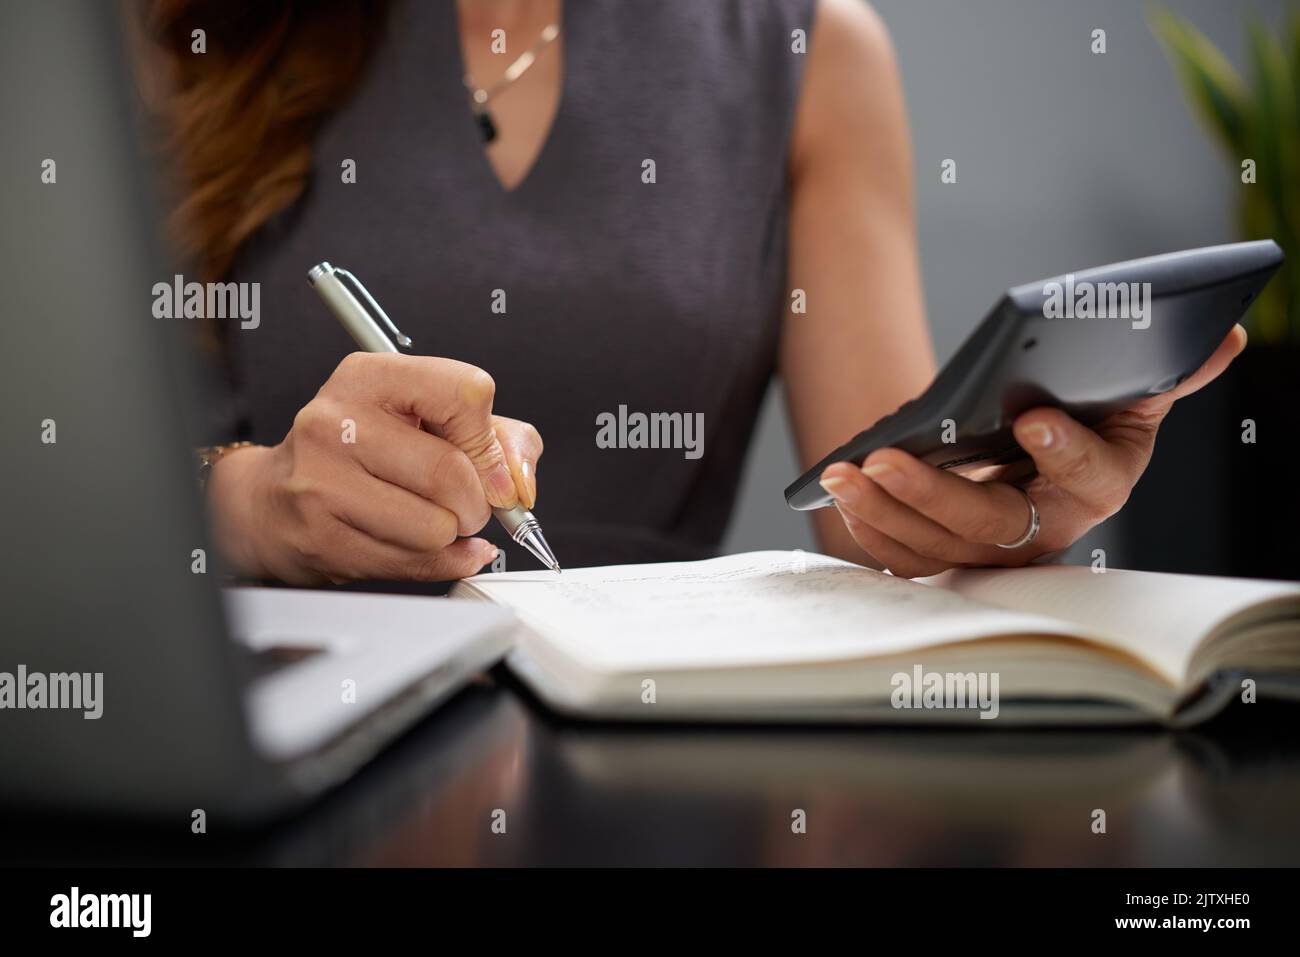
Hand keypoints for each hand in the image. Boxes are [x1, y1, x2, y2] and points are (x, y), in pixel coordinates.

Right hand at [206, 352, 543, 584]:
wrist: (272, 500)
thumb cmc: (360, 454)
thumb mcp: (426, 419)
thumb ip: (496, 437)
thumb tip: (520, 482)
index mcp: (370, 377)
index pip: (466, 393)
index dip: (491, 441)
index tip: (491, 466)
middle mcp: (337, 421)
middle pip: (451, 472)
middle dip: (477, 502)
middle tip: (465, 504)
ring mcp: (322, 481)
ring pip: (435, 527)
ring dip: (451, 534)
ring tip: (427, 518)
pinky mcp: (321, 537)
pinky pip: (412, 563)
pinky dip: (436, 561)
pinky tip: (419, 544)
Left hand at [819, 325, 1246, 577]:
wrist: (1041, 450)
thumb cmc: (1085, 414)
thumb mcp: (1130, 388)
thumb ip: (1168, 369)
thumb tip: (1222, 333)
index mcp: (1101, 485)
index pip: (1090, 478)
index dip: (1066, 451)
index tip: (1032, 416)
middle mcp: (1047, 529)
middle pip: (991, 526)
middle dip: (934, 495)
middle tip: (885, 459)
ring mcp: (995, 550)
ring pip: (937, 547)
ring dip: (886, 512)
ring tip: (843, 473)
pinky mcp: (951, 553)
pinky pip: (908, 558)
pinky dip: (874, 531)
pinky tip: (844, 494)